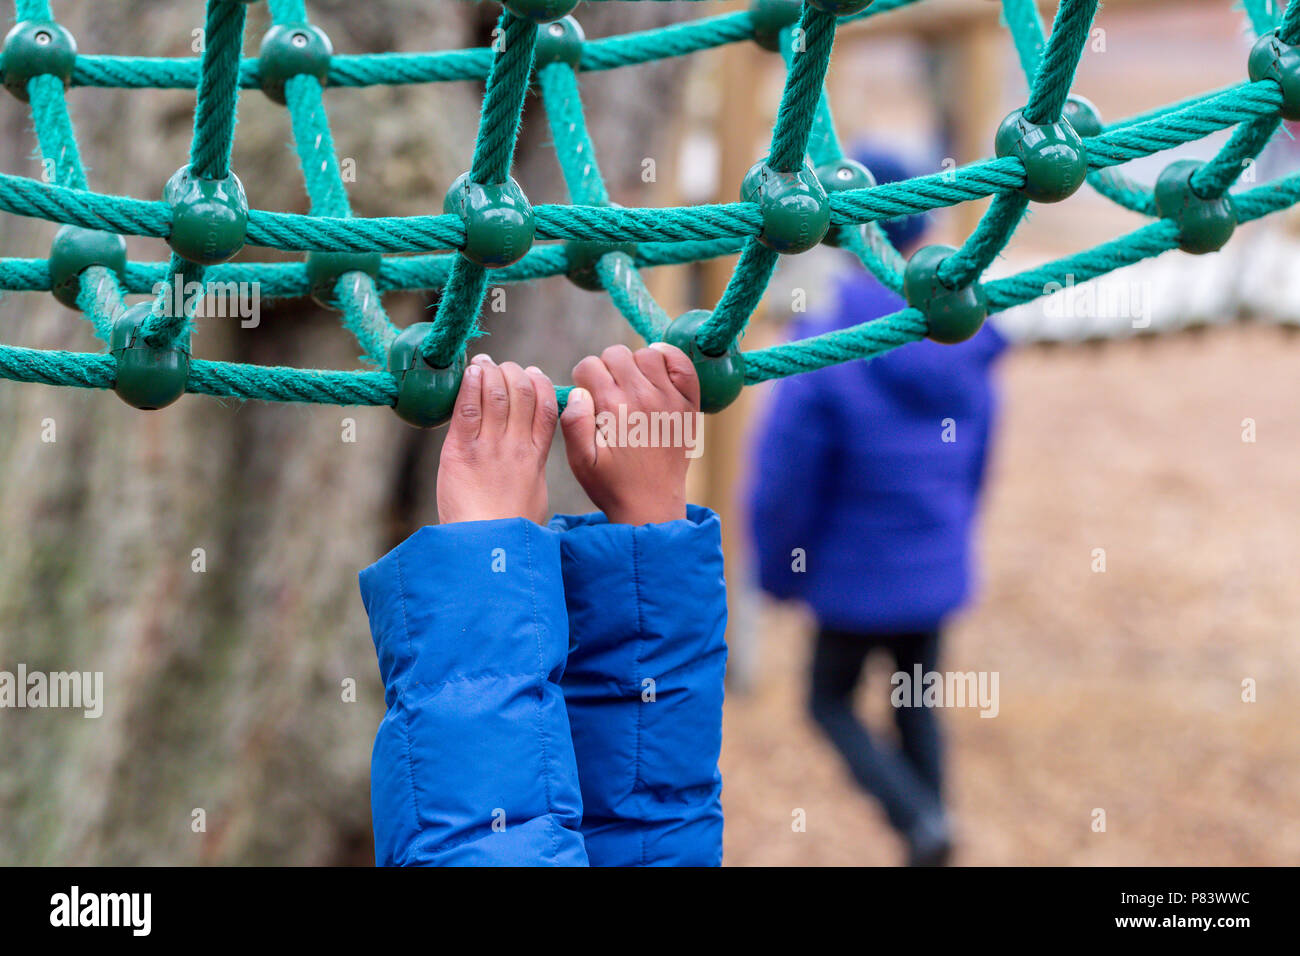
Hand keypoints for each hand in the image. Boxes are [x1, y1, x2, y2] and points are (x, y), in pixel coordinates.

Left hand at [436, 354, 557, 525]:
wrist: (488, 547)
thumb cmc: (511, 529)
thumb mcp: (535, 496)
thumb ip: (532, 470)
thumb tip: (530, 458)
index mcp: (537, 456)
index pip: (546, 405)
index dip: (539, 383)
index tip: (531, 375)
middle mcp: (517, 445)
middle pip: (522, 392)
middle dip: (513, 372)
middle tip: (501, 368)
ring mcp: (490, 446)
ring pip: (496, 392)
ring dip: (490, 371)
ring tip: (483, 363)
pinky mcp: (461, 449)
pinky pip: (467, 408)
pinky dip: (469, 385)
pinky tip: (470, 372)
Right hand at [561, 343, 700, 525]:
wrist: (653, 504)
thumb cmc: (612, 484)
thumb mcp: (581, 461)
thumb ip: (573, 423)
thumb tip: (579, 391)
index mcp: (613, 408)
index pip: (590, 365)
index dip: (583, 379)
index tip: (589, 397)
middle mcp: (643, 397)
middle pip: (616, 354)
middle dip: (606, 369)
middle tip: (608, 394)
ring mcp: (670, 398)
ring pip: (647, 353)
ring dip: (634, 364)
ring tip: (631, 387)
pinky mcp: (689, 403)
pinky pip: (681, 362)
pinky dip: (669, 358)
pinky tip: (656, 371)